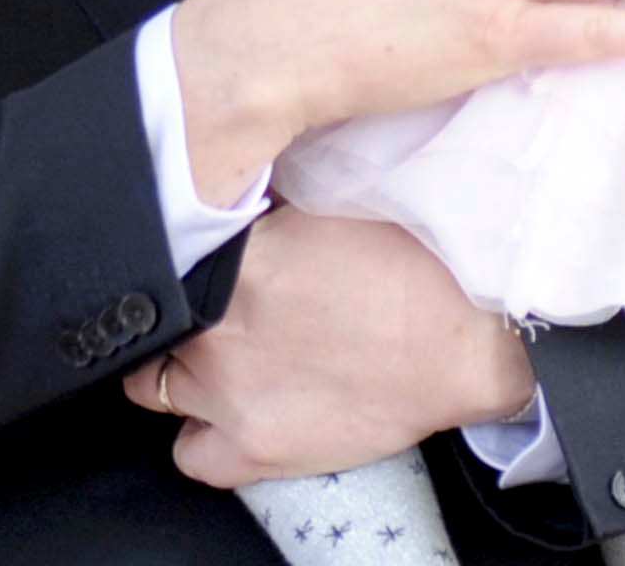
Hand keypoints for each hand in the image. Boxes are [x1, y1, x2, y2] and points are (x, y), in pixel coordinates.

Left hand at [122, 207, 531, 484]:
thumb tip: (252, 170)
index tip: (206, 254)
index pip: (166, 249)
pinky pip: (191, 454)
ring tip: (231, 357)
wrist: (468, 339)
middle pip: (158, 321)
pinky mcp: (256, 447)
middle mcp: (215, 325)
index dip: (184, 252)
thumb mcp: (339, 199)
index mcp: (233, 256)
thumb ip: (279, 198)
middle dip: (184, 312)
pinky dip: (205, 436)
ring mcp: (228, 392)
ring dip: (187, 370)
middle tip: (224, 308)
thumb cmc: (419, 266)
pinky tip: (238, 412)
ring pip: (156, 385)